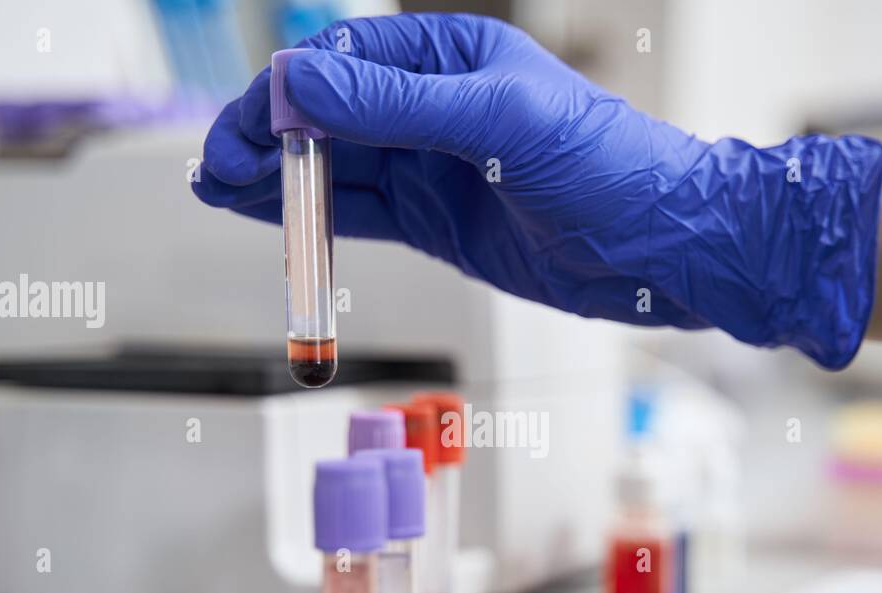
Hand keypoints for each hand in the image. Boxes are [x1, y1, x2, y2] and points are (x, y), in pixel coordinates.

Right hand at [193, 13, 881, 368]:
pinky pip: (359, 214)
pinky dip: (312, 217)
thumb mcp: (499, 123)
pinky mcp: (437, 222)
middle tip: (218, 173)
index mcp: (449, 55)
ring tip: (218, 192)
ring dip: (277, 181)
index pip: (340, 63)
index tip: (250, 134)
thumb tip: (299, 82)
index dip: (285, 97)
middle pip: (325, 116)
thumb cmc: (608, 167)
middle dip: (268, 140)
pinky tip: (269, 218)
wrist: (662, 248)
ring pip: (334, 169)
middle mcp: (432, 107)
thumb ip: (396, 104)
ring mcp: (431, 167)